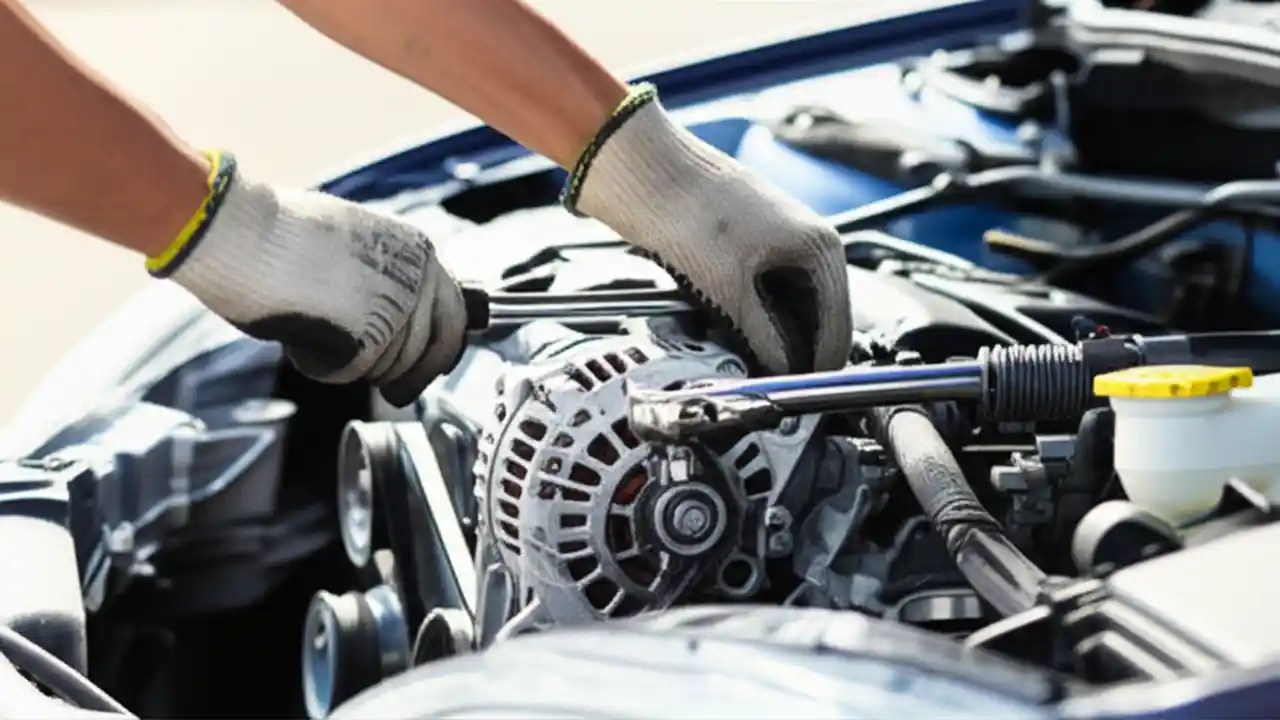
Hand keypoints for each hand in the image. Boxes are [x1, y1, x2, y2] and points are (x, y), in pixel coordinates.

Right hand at [147, 152, 465, 405]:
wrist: (244, 234)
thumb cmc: (281, 234)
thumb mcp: (356, 244)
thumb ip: (386, 278)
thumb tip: (399, 316)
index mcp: (420, 251)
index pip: (454, 317)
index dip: (438, 351)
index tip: (425, 370)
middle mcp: (418, 279)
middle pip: (428, 352)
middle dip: (406, 375)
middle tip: (384, 386)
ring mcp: (396, 309)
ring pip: (389, 366)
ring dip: (355, 363)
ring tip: (317, 330)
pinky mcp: (368, 338)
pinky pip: (352, 372)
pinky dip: (324, 364)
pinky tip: (302, 336)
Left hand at [564, 85, 851, 373]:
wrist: (642, 167)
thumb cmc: (687, 210)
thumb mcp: (727, 288)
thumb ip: (761, 338)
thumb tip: (781, 375)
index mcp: (819, 249)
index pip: (839, 330)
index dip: (817, 370)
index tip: (793, 399)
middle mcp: (808, 244)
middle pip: (817, 322)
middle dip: (794, 356)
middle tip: (765, 386)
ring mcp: (780, 242)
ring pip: (788, 310)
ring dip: (772, 338)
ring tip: (744, 361)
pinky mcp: (749, 244)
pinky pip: (764, 294)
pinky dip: (753, 317)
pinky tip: (729, 331)